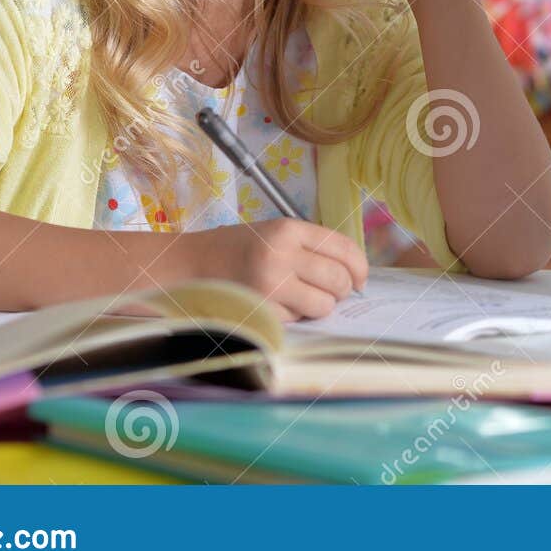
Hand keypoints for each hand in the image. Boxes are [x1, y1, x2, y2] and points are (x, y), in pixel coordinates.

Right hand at [182, 218, 368, 321]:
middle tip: (332, 291)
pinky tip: (278, 304)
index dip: (360, 267)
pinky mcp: (260, 312)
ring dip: (320, 306)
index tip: (361, 278)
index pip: (344, 248)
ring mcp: (269, 286)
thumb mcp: (276, 233)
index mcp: (288, 229)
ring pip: (324, 305)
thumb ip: (313, 247)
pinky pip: (298, 320)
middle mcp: (280, 255)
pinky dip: (295, 316)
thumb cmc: (239, 249)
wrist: (189, 265)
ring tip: (303, 298)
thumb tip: (355, 275)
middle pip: (339, 279)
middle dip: (342, 289)